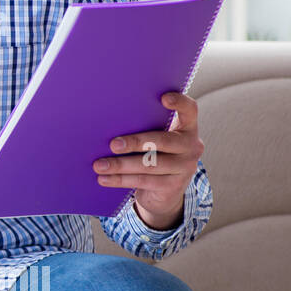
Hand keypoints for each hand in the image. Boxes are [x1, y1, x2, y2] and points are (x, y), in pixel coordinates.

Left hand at [92, 91, 204, 230]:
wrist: (164, 192)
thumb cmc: (154, 155)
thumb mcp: (154, 139)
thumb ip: (144, 126)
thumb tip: (106, 120)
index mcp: (187, 127)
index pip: (189, 109)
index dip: (180, 102)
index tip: (163, 97)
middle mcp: (191, 145)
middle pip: (163, 141)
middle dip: (135, 142)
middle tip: (113, 144)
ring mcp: (185, 167)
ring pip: (149, 164)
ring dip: (121, 165)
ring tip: (99, 165)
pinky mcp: (174, 186)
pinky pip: (144, 181)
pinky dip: (121, 179)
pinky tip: (104, 179)